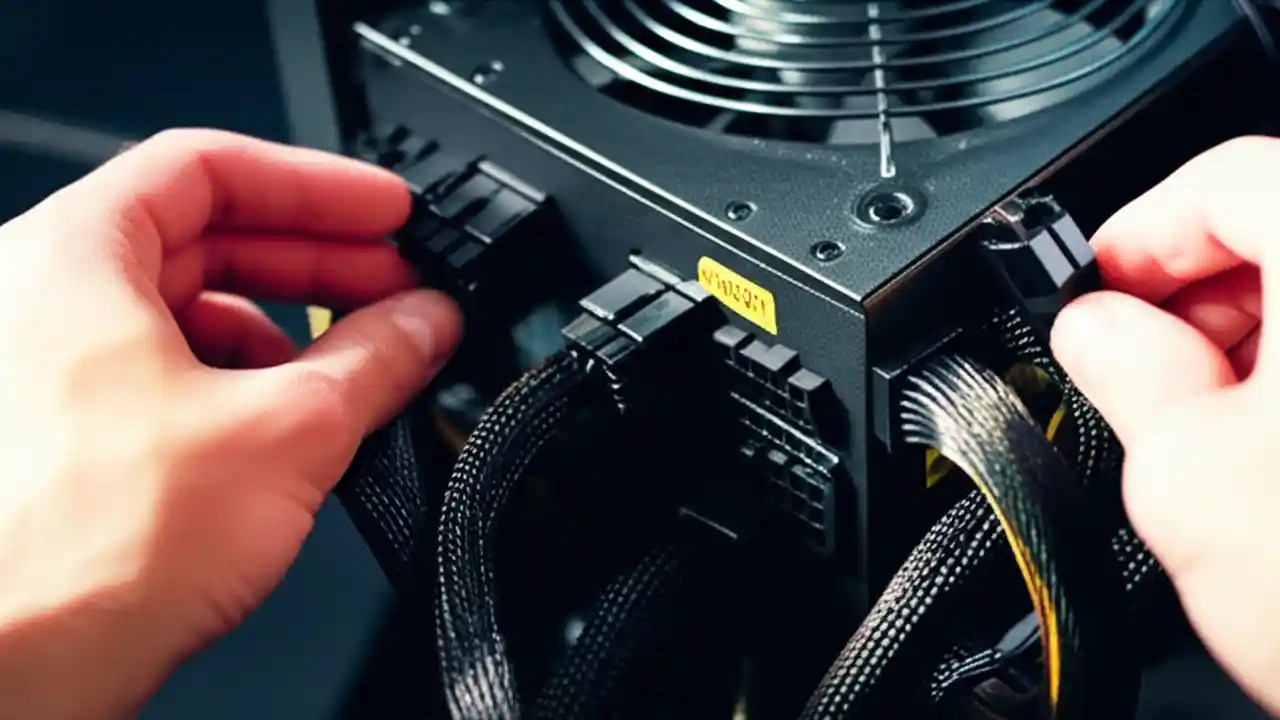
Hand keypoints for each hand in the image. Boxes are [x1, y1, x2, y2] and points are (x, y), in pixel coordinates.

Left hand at [0, 129, 460, 717]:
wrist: (14, 677)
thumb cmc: (85, 553)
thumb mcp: (286, 430)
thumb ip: (376, 357)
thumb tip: (426, 320)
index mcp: (70, 258)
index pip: (208, 167)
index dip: (315, 184)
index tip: (383, 212)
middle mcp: (35, 299)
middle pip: (201, 236)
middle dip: (313, 259)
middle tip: (394, 281)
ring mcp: (39, 368)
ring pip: (183, 309)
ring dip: (284, 327)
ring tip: (360, 360)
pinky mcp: (58, 434)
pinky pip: (160, 369)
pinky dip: (238, 379)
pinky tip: (294, 418)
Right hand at [1051, 135, 1279, 713]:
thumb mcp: (1187, 471)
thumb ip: (1120, 369)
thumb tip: (1094, 327)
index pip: (1228, 178)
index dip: (1140, 232)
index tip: (1100, 291)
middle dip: (1195, 293)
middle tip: (1137, 365)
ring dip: (1256, 338)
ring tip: (1208, 427)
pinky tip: (1275, 451)